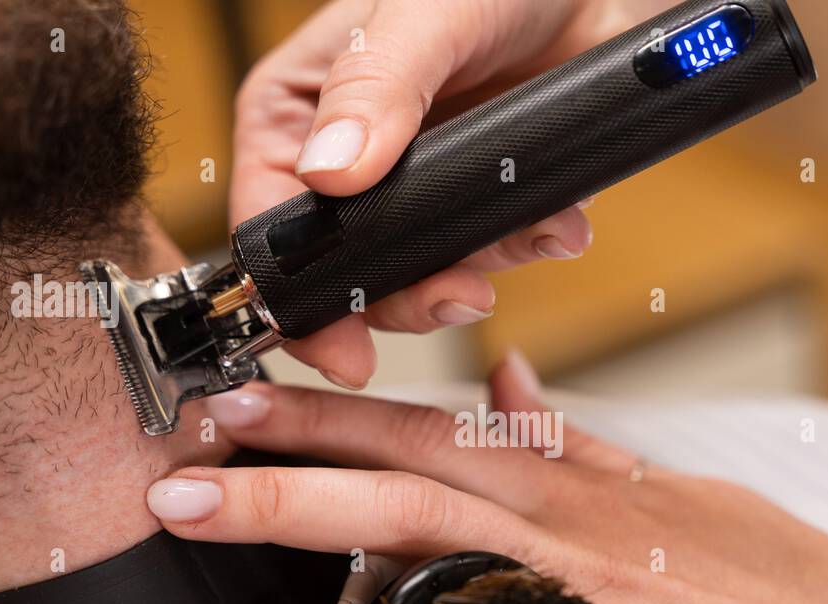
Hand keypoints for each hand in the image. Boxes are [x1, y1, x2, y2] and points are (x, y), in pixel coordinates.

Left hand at [145, 359, 827, 603]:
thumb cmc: (781, 579)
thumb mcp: (679, 486)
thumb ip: (582, 438)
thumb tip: (513, 377)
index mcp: (578, 486)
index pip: (427, 430)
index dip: (325, 415)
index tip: (238, 404)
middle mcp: (564, 552)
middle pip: (393, 510)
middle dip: (272, 503)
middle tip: (174, 498)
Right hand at [231, 0, 647, 388]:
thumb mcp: (426, 12)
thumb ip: (376, 84)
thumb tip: (331, 171)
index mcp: (299, 112)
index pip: (269, 224)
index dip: (297, 296)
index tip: (341, 346)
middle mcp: (350, 161)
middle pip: (352, 274)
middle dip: (410, 296)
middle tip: (460, 297)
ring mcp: (417, 187)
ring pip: (426, 276)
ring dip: (482, 270)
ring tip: (533, 232)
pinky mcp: (480, 198)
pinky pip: (494, 252)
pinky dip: (529, 246)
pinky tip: (559, 221)